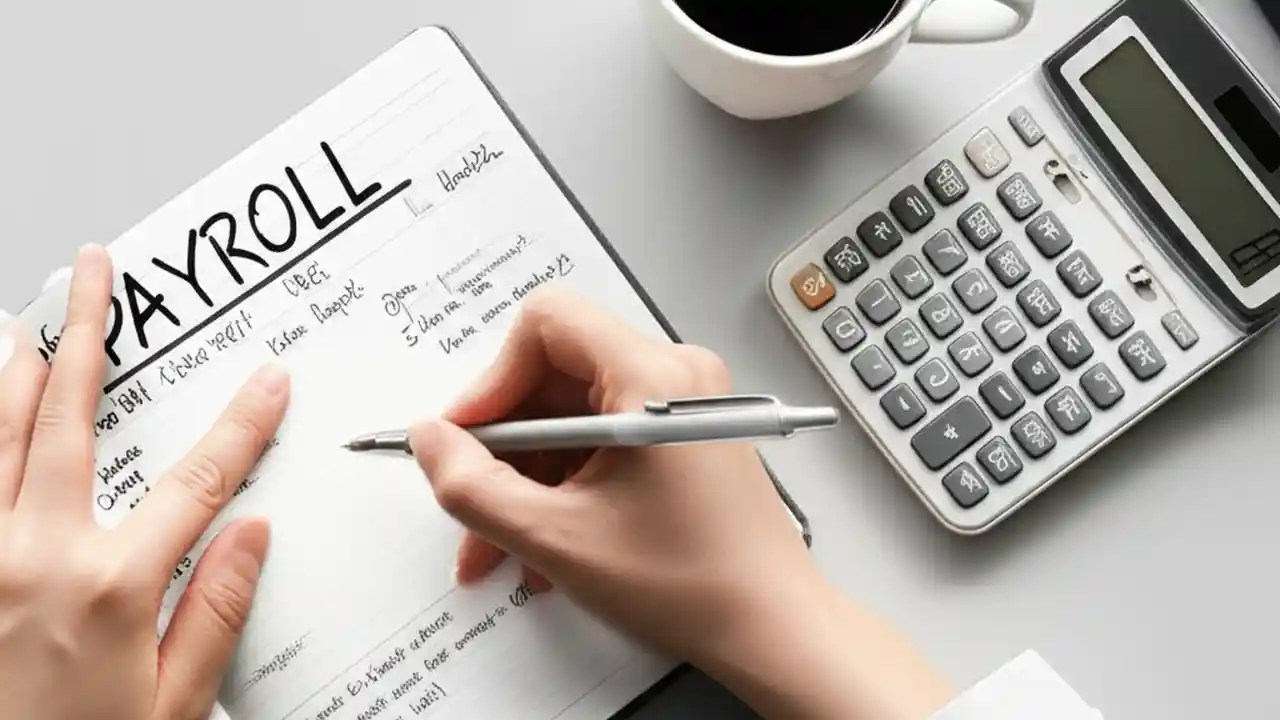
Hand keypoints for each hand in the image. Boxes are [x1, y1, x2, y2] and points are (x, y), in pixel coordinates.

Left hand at [0, 246, 289, 719]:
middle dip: (86, 336)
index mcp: (111, 588)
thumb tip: (251, 535)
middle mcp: (35, 559)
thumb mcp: (173, 708)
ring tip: (28, 323)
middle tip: (92, 275)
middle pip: (67, 420)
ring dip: (12, 374)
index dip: (241, 425)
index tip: (267, 381)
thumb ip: (213, 612)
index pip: (198, 483)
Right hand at [411, 289, 816, 667]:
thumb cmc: (695, 581)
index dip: (491, 379)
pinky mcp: (682, 437)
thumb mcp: (558, 537)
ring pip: (573, 418)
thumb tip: (432, 442)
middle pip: (554, 375)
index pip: (546, 324)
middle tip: (472, 496)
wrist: (772, 627)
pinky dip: (567, 485)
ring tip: (504, 545)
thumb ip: (475, 486)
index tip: (466, 437)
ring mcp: (681, 406)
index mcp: (652, 376)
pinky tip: (548, 544)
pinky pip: (602, 441)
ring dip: (529, 479)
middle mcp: (674, 375)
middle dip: (504, 446)